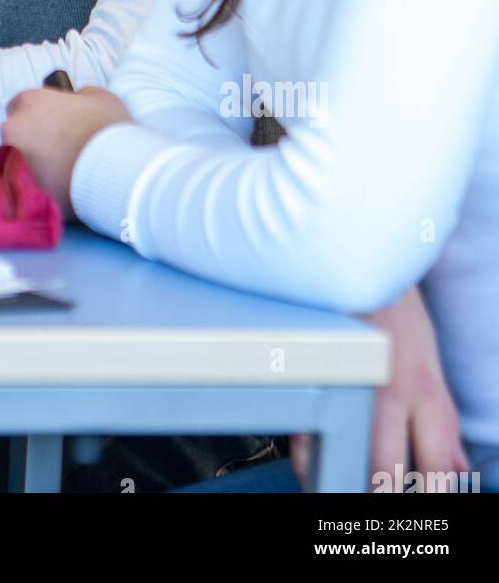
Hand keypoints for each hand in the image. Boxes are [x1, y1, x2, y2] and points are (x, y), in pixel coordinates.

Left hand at [1, 85, 132, 217]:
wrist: (116, 168)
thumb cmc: (107, 126)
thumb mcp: (99, 96)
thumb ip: (79, 96)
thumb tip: (77, 100)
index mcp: (30, 102)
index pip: (18, 104)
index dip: (36, 111)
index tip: (52, 118)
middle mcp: (17, 130)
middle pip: (17, 133)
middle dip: (33, 136)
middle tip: (61, 142)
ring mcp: (21, 161)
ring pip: (26, 159)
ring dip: (42, 160)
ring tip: (71, 163)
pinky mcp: (32, 189)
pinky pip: (39, 183)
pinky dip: (51, 182)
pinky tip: (72, 180)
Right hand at [290, 285, 467, 490]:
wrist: (352, 255)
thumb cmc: (390, 305)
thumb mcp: (430, 359)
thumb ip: (442, 419)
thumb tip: (457, 469)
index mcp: (424, 389)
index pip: (439, 469)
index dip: (434, 498)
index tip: (426, 506)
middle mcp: (389, 391)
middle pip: (387, 473)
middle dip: (384, 495)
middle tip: (378, 498)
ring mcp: (348, 384)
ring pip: (345, 457)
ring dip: (345, 482)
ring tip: (346, 488)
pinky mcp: (313, 376)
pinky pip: (305, 434)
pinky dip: (309, 460)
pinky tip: (315, 468)